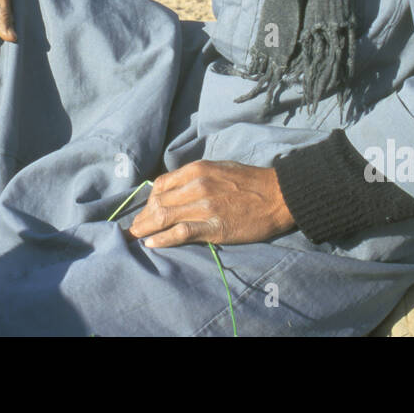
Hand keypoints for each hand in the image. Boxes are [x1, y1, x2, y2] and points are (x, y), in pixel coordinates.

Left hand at [124, 160, 295, 247]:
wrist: (278, 196)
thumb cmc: (250, 182)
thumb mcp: (219, 168)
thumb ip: (196, 177)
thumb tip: (175, 189)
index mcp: (198, 169)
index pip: (161, 185)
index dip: (148, 200)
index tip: (146, 211)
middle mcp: (197, 185)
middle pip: (158, 202)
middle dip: (143, 217)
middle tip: (135, 229)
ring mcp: (204, 206)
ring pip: (164, 217)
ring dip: (146, 229)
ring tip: (136, 237)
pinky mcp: (214, 227)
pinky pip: (180, 233)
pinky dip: (162, 239)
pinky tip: (152, 244)